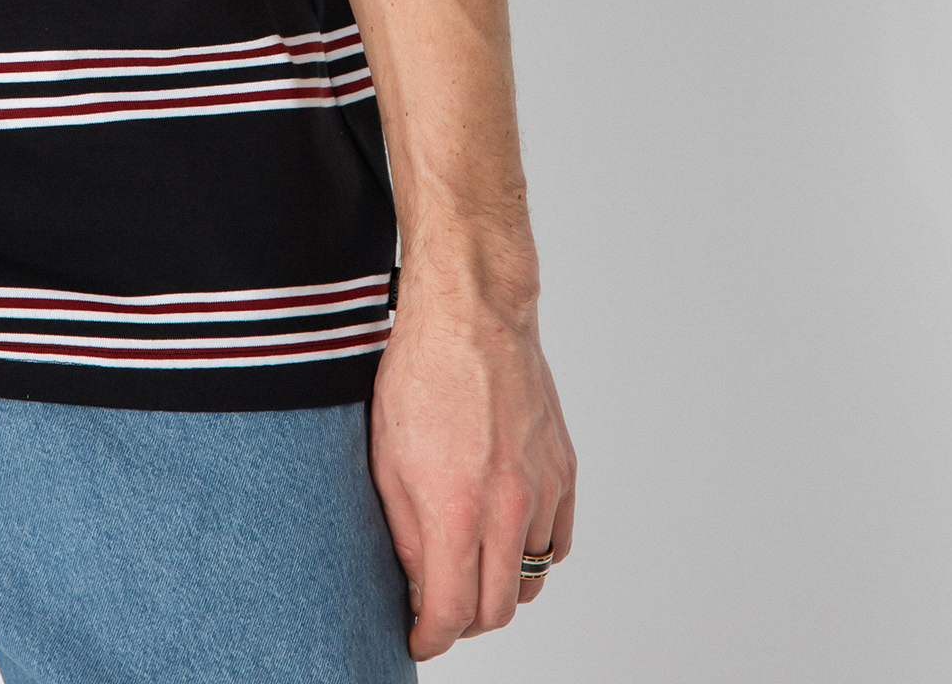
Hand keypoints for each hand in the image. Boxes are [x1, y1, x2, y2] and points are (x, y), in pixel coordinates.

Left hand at [369, 291, 576, 660]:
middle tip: (440, 610)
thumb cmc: (420, 373)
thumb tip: (418, 584)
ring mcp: (543, 489)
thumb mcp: (386, 458)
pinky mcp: (564, 470)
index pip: (453, 612)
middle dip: (465, 622)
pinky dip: (534, 553)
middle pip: (497, 608)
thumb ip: (405, 533)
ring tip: (471, 570)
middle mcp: (508, 507)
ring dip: (500, 588)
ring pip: (531, 578)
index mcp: (457, 508)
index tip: (419, 639)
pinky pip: (558, 542)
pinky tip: (507, 538)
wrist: (472, 313)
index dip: (432, 638)